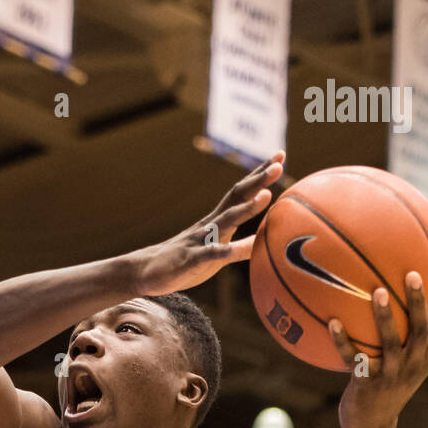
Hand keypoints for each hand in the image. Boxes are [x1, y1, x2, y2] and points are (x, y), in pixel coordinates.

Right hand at [131, 151, 284, 296]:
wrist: (147, 272)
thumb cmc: (185, 264)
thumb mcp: (217, 256)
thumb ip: (241, 248)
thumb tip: (264, 241)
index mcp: (218, 222)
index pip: (241, 192)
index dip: (260, 174)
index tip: (280, 155)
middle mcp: (210, 225)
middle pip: (236, 197)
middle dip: (258, 180)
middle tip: (279, 164)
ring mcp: (200, 240)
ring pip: (226, 221)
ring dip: (246, 208)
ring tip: (267, 195)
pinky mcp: (190, 259)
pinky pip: (209, 254)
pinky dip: (225, 251)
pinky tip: (238, 248)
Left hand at [332, 267, 427, 427]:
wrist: (372, 427)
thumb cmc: (386, 387)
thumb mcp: (405, 364)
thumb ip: (407, 338)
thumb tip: (397, 300)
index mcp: (426, 357)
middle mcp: (412, 365)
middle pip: (421, 329)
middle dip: (419, 301)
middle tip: (412, 274)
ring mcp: (390, 376)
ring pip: (390, 343)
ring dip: (384, 317)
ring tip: (378, 291)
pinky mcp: (367, 385)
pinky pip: (353, 360)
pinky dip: (342, 341)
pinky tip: (332, 322)